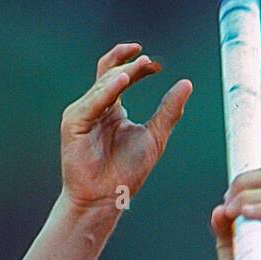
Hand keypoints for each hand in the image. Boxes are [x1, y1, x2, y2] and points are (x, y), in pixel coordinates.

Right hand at [60, 42, 191, 211]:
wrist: (106, 198)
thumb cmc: (126, 172)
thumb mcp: (155, 135)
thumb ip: (168, 110)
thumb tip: (186, 83)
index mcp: (112, 107)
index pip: (121, 75)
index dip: (138, 66)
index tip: (157, 64)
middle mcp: (95, 106)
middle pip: (109, 73)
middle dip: (130, 64)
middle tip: (150, 61)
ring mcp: (82, 113)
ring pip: (102, 84)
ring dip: (123, 73)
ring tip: (142, 66)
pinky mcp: (73, 123)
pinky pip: (92, 102)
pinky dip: (107, 90)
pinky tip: (122, 81)